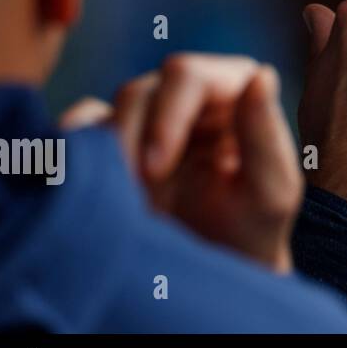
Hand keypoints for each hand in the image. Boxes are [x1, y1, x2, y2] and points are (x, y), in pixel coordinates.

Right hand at [62, 53, 302, 272]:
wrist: (212, 273)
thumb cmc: (253, 231)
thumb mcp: (270, 193)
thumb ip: (266, 135)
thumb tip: (262, 75)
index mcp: (234, 92)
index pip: (188, 75)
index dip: (166, 115)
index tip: (155, 169)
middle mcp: (189, 95)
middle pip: (140, 90)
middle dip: (130, 140)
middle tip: (135, 192)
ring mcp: (150, 116)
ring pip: (108, 110)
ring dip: (108, 155)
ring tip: (124, 200)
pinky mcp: (115, 139)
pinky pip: (81, 126)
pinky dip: (76, 152)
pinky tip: (86, 186)